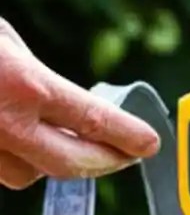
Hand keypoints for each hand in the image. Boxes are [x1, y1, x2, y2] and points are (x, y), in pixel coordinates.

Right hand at [0, 19, 158, 188]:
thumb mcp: (3, 39)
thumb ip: (37, 72)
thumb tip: (60, 92)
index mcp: (27, 86)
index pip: (95, 122)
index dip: (129, 137)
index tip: (150, 144)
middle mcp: (6, 125)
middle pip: (73, 163)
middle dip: (107, 162)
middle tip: (127, 155)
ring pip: (31, 176)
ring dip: (57, 163)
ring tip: (78, 148)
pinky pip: (0, 173)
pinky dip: (20, 163)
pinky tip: (29, 146)